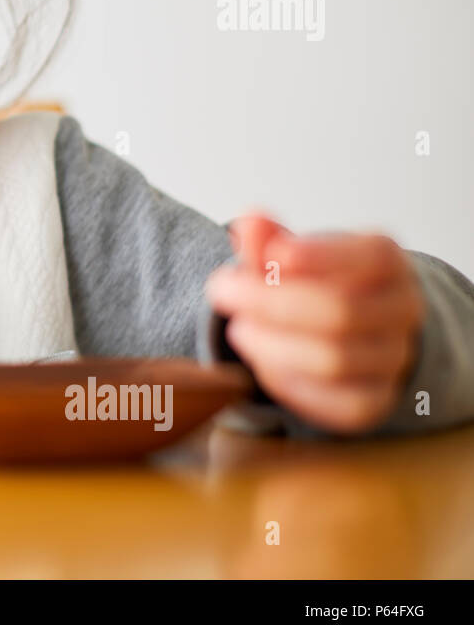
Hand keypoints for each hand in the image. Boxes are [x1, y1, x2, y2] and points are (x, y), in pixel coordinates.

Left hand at [204, 210, 426, 433]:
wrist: (348, 328)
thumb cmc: (313, 281)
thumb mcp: (290, 252)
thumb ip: (267, 240)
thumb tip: (250, 223)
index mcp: (387, 261)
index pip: (371, 256)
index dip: (319, 256)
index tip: (269, 254)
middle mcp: (403, 309)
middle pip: (341, 311)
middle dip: (270, 302)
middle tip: (222, 292)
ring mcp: (395, 358)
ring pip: (334, 361)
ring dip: (272, 345)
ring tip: (240, 328)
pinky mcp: (375, 400)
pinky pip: (333, 402)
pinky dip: (288, 382)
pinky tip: (262, 360)